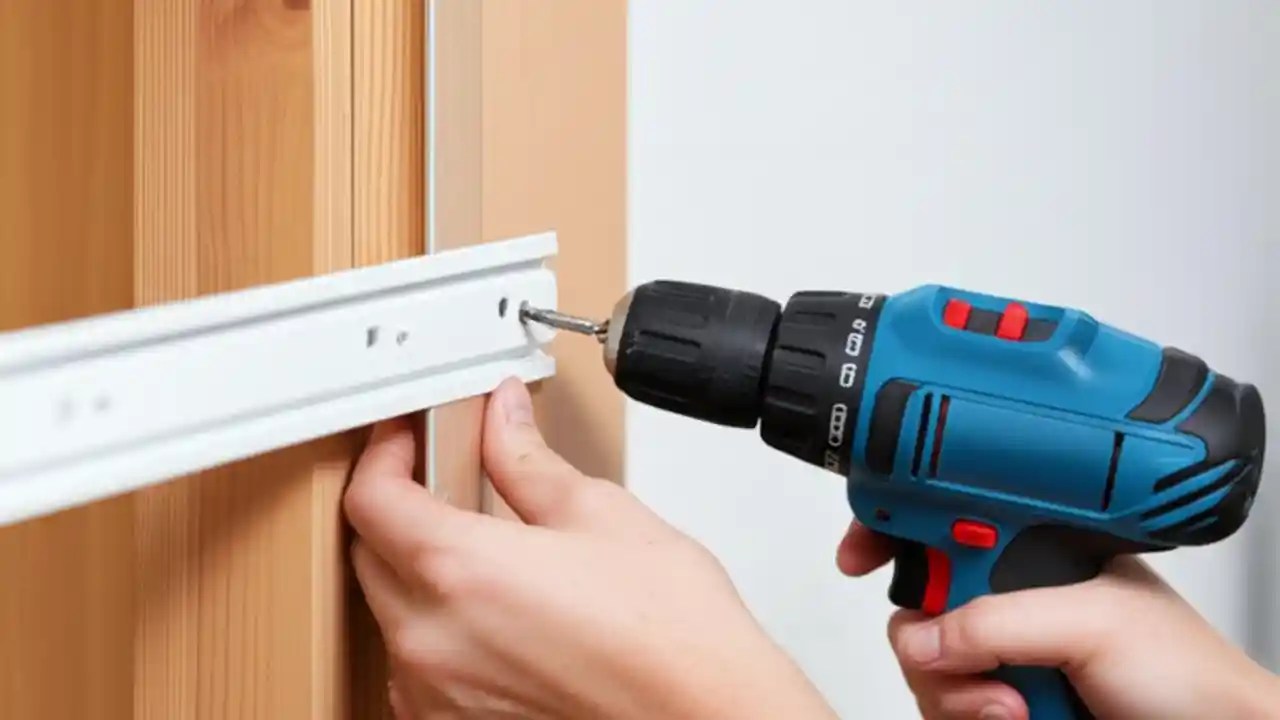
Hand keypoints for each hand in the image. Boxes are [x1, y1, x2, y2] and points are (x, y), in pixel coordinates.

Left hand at [344, 378, 836, 719]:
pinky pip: (416, 664)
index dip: (383, 454)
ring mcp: (438, 692)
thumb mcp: (598, 513)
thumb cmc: (669, 634)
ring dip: (416, 570)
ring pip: (391, 611)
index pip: (371, 498)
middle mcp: (431, 639)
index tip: (407, 439)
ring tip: (480, 547)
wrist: (703, 709)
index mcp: (459, 571)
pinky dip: (437, 627)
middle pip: (368, 552)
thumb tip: (504, 420)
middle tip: (446, 479)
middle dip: (398, 507)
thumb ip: (528, 459)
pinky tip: (492, 609)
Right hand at [837, 524, 1279, 718]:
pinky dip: (967, 719)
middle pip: (914, 608)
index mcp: (1031, 558)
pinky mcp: (996, 709)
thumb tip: (921, 632)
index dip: (889, 532)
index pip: (940, 527)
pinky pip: (942, 712)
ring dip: (960, 694)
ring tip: (1019, 704)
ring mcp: (1001, 661)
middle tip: (977, 662)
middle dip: (929, 642)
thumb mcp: (1091, 623)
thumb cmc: (1186, 676)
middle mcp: (1009, 607)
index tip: (857, 556)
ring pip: (923, 668)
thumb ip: (998, 618)